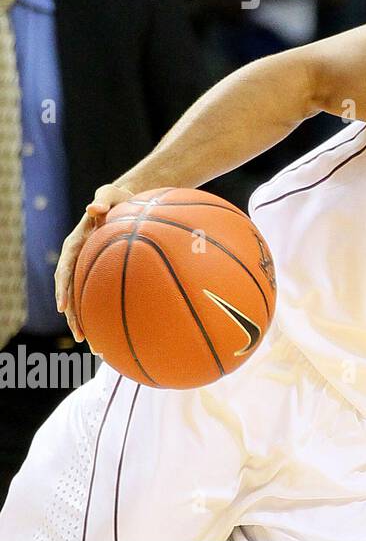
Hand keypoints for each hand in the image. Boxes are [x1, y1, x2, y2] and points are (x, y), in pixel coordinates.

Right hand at [54, 183, 134, 341]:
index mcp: (76, 243)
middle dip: (75, 316)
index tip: (63, 307)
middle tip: (83, 337)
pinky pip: (101, 294)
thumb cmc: (118, 197)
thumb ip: (103, 198)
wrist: (127, 201)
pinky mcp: (103, 272)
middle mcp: (79, 259)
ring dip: (88, 322)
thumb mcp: (110, 194)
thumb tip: (94, 207)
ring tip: (96, 346)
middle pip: (72, 292)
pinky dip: (106, 311)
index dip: (62, 288)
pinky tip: (115, 331)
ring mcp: (90, 267)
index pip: (65, 268)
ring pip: (85, 298)